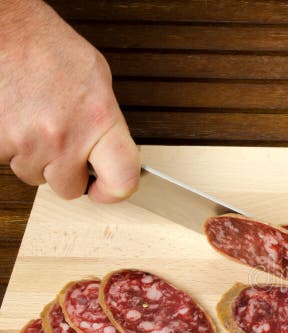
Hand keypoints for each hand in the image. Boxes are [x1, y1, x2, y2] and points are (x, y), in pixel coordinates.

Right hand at [0, 0, 138, 201]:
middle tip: (63, 147)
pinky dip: (12, 147)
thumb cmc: (48, 47)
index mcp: (100, 121)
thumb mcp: (97, 80)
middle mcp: (65, 137)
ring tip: (36, 122)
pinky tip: (18, 120)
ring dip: (37, 158)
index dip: (114, 192)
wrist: (6, 30)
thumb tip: (113, 149)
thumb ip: (108, 121)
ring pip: (35, 175)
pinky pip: (8, 160)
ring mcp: (28, 142)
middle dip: (66, 173)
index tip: (106, 189)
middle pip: (68, 188)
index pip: (122, 180)